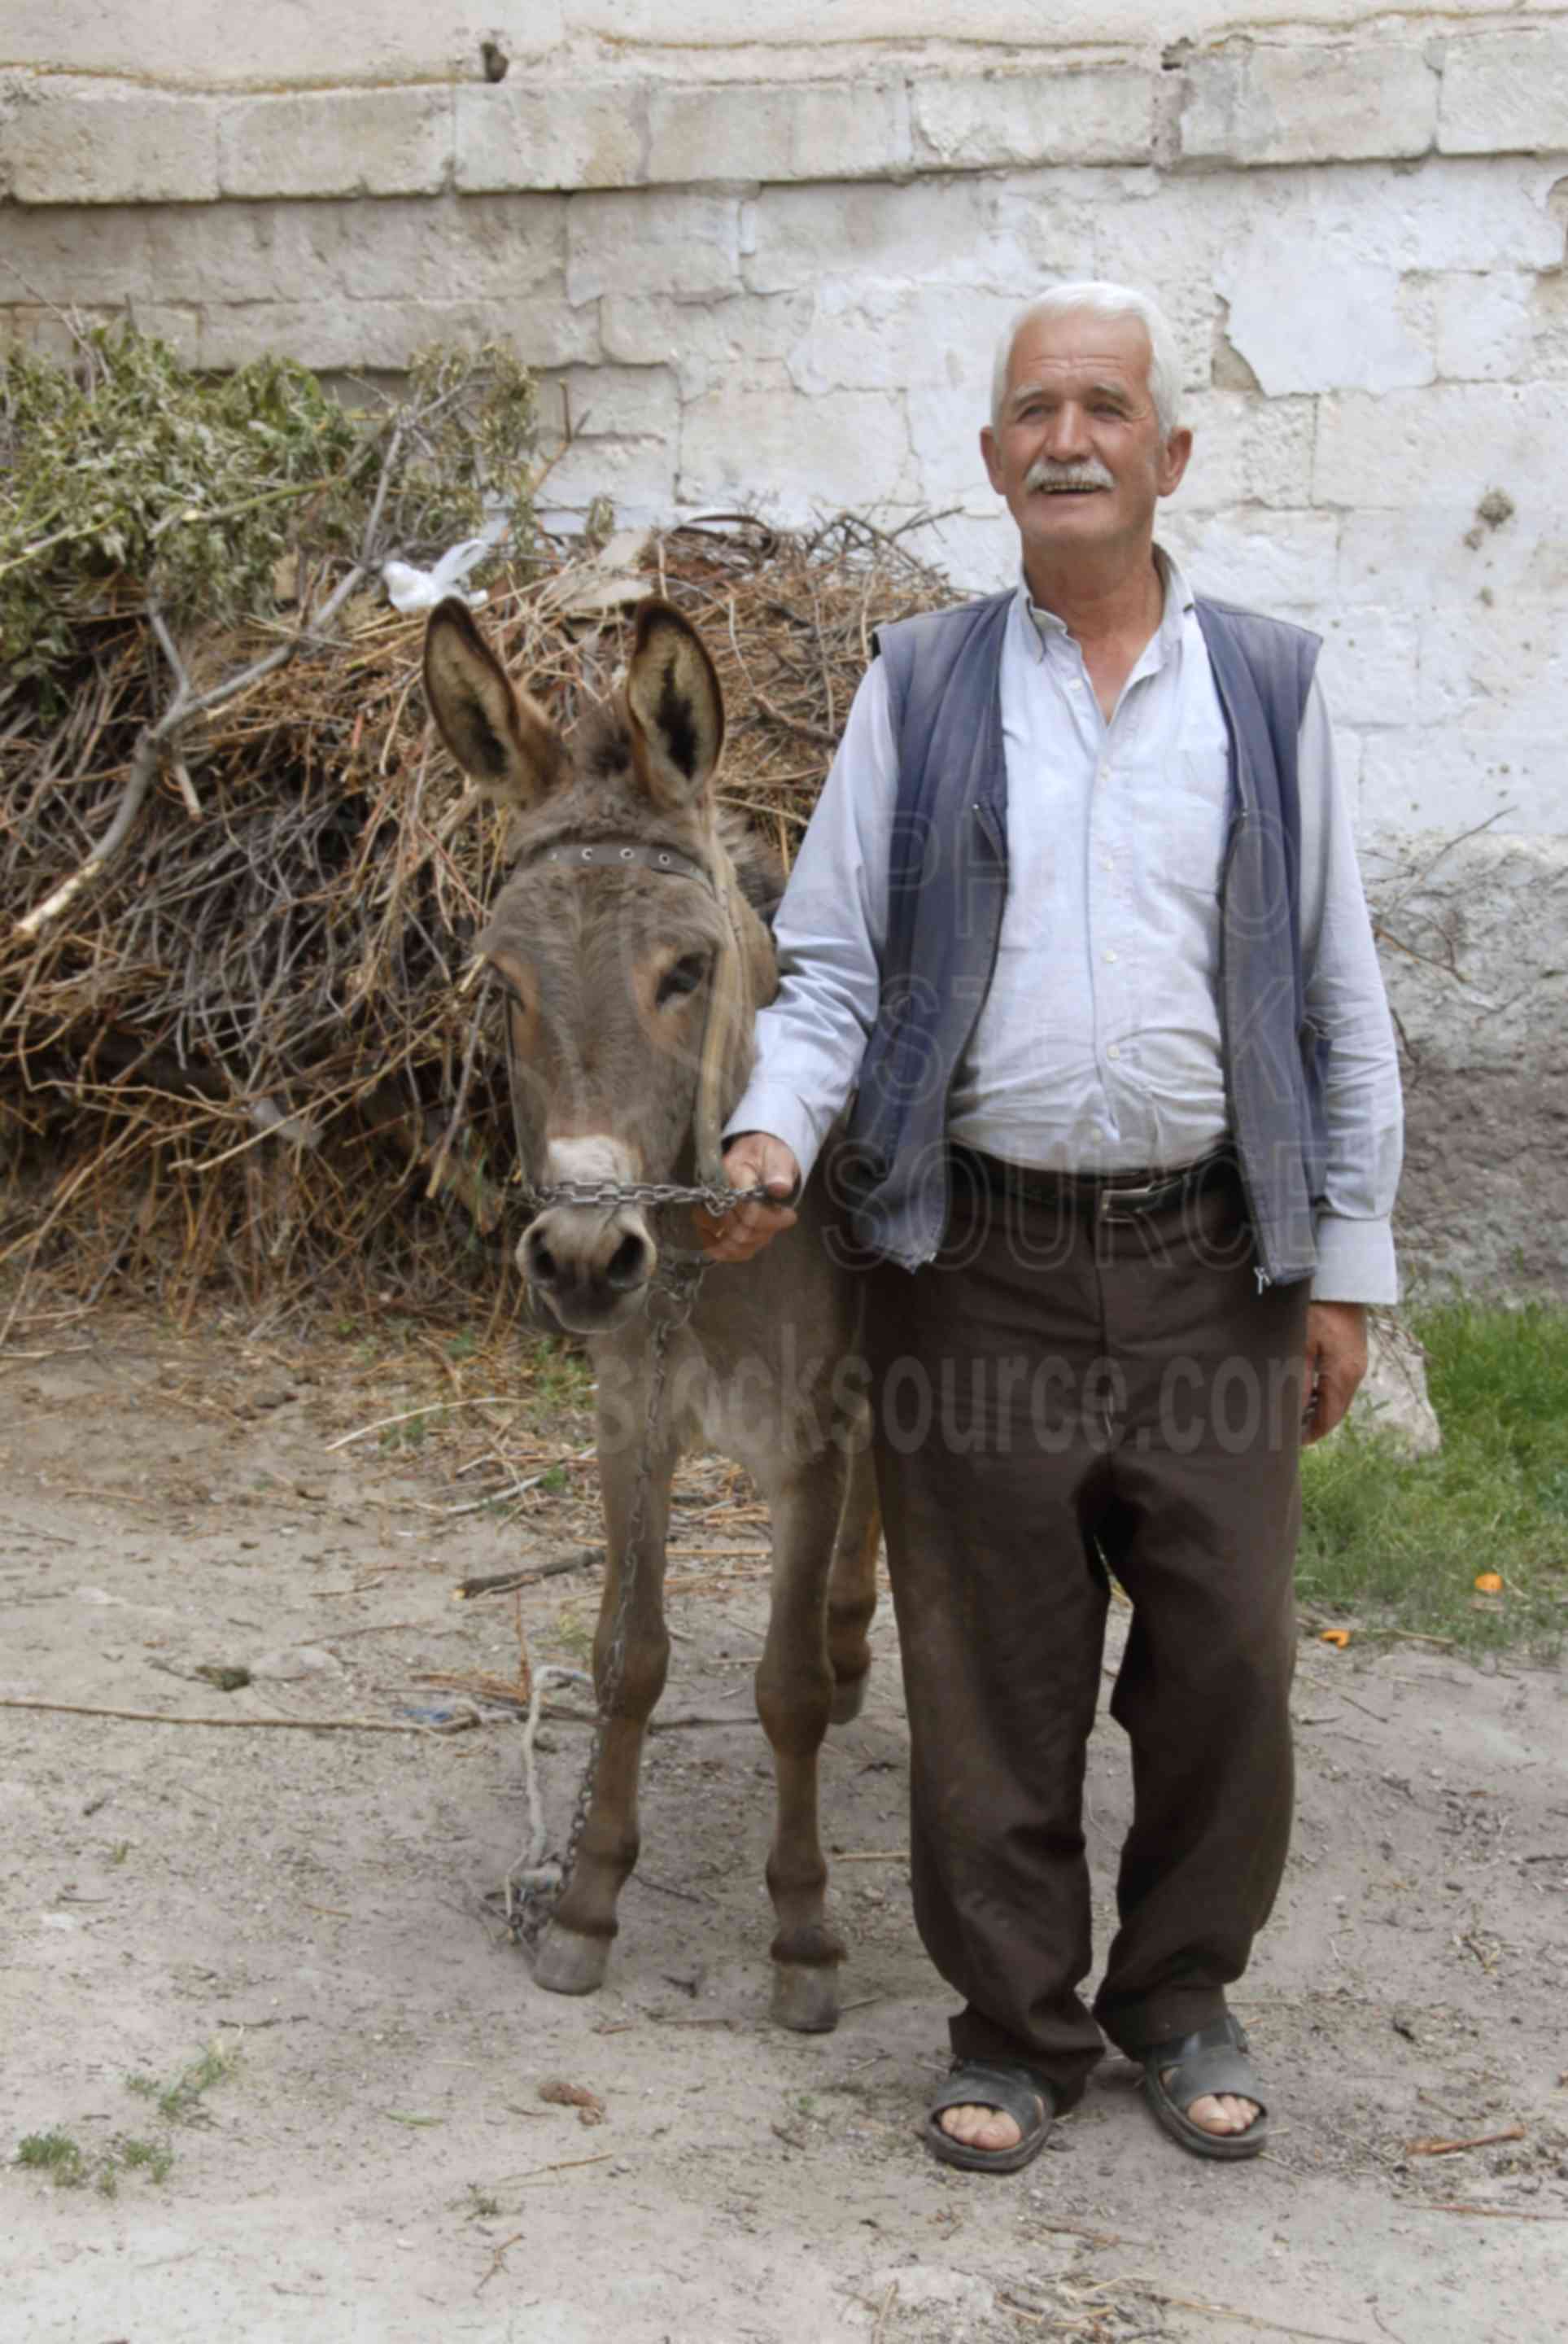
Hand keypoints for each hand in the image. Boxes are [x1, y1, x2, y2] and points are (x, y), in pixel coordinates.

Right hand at [694, 1133, 800, 1262]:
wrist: (754, 1154)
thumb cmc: (766, 1155)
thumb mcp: (778, 1155)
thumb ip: (779, 1171)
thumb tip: (780, 1188)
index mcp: (730, 1172)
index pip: (747, 1209)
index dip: (770, 1219)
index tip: (790, 1215)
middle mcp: (713, 1192)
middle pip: (737, 1229)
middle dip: (764, 1231)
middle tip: (780, 1220)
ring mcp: (707, 1208)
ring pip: (725, 1243)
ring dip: (752, 1243)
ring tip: (767, 1230)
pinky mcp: (705, 1221)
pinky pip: (714, 1247)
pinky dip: (735, 1252)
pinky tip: (751, 1243)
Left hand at [1301, 1301, 1367, 1443]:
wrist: (1341, 1277)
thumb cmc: (1316, 1308)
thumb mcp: (1301, 1345)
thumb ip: (1297, 1381)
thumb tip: (1291, 1413)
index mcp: (1344, 1375)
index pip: (1329, 1418)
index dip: (1310, 1434)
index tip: (1290, 1444)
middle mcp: (1355, 1372)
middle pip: (1335, 1411)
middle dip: (1313, 1423)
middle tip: (1287, 1431)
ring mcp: (1357, 1362)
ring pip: (1337, 1397)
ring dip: (1317, 1407)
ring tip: (1291, 1412)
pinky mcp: (1353, 1352)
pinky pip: (1339, 1381)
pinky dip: (1323, 1391)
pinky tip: (1304, 1388)